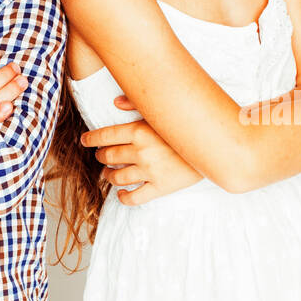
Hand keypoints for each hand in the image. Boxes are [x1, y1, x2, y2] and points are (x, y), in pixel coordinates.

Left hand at [79, 95, 202, 204]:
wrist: (216, 148)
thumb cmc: (188, 127)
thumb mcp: (163, 111)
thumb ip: (138, 104)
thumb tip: (115, 102)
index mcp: (139, 131)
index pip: (105, 136)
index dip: (91, 139)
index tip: (85, 141)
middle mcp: (140, 152)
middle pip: (108, 156)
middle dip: (101, 156)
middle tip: (101, 156)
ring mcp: (149, 171)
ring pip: (116, 177)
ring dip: (108, 176)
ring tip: (108, 174)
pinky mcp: (160, 187)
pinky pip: (134, 198)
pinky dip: (123, 197)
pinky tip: (121, 194)